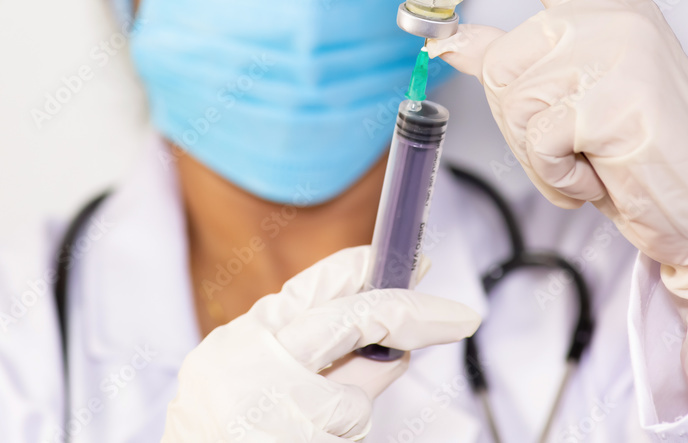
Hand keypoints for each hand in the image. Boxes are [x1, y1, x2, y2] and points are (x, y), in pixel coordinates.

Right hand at [162, 246, 478, 440]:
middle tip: (461, 317)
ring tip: (295, 429)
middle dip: (415, 314)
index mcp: (250, 332)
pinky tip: (297, 438)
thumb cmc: (226, 424)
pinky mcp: (303, 437)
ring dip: (345, 418)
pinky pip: (347, 434)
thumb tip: (391, 346)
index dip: (374, 270)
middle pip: (358, 318)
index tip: (413, 262)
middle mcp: (260, 360)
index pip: (321, 284)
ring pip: (356, 399)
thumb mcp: (259, 376)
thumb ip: (323, 356)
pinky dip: (335, 439)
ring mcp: (279, 405)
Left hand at [402, 0, 687, 400]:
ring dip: (539, 152)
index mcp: (604, 3)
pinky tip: (602, 174)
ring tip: (593, 158)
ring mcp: (619, 47)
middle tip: (573, 145)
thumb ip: (514, 62)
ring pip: (511, 99)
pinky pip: (540, 137)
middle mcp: (613, 12)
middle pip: (499, 60)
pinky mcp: (618, 94)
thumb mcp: (571, 97)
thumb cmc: (638, 156)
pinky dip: (558, 173)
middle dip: (519, 123)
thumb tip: (446, 41)